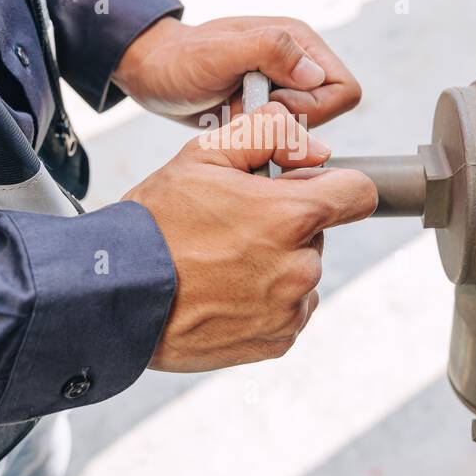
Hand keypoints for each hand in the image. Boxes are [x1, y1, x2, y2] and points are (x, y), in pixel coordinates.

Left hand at [111, 16, 361, 126]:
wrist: (153, 73)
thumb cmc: (180, 59)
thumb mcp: (220, 52)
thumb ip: (269, 50)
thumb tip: (315, 73)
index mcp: (298, 41)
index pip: (343, 88)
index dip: (313, 106)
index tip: (269, 103)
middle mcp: (297, 63)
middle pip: (329, 112)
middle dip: (291, 120)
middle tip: (248, 111)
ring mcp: (283, 87)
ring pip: (307, 129)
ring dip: (272, 130)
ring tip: (235, 112)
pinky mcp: (267, 108)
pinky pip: (284, 137)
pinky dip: (261, 137)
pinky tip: (232, 122)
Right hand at [124, 103, 377, 370]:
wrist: (117, 294)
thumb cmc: (155, 225)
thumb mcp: (203, 156)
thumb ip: (267, 134)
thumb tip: (314, 147)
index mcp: (292, 216)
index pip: (358, 193)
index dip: (332, 185)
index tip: (304, 188)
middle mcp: (300, 267)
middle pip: (318, 234)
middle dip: (286, 225)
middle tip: (232, 226)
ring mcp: (289, 309)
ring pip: (301, 273)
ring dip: (275, 264)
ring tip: (219, 262)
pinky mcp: (276, 341)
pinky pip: (287, 311)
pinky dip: (263, 300)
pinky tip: (222, 292)